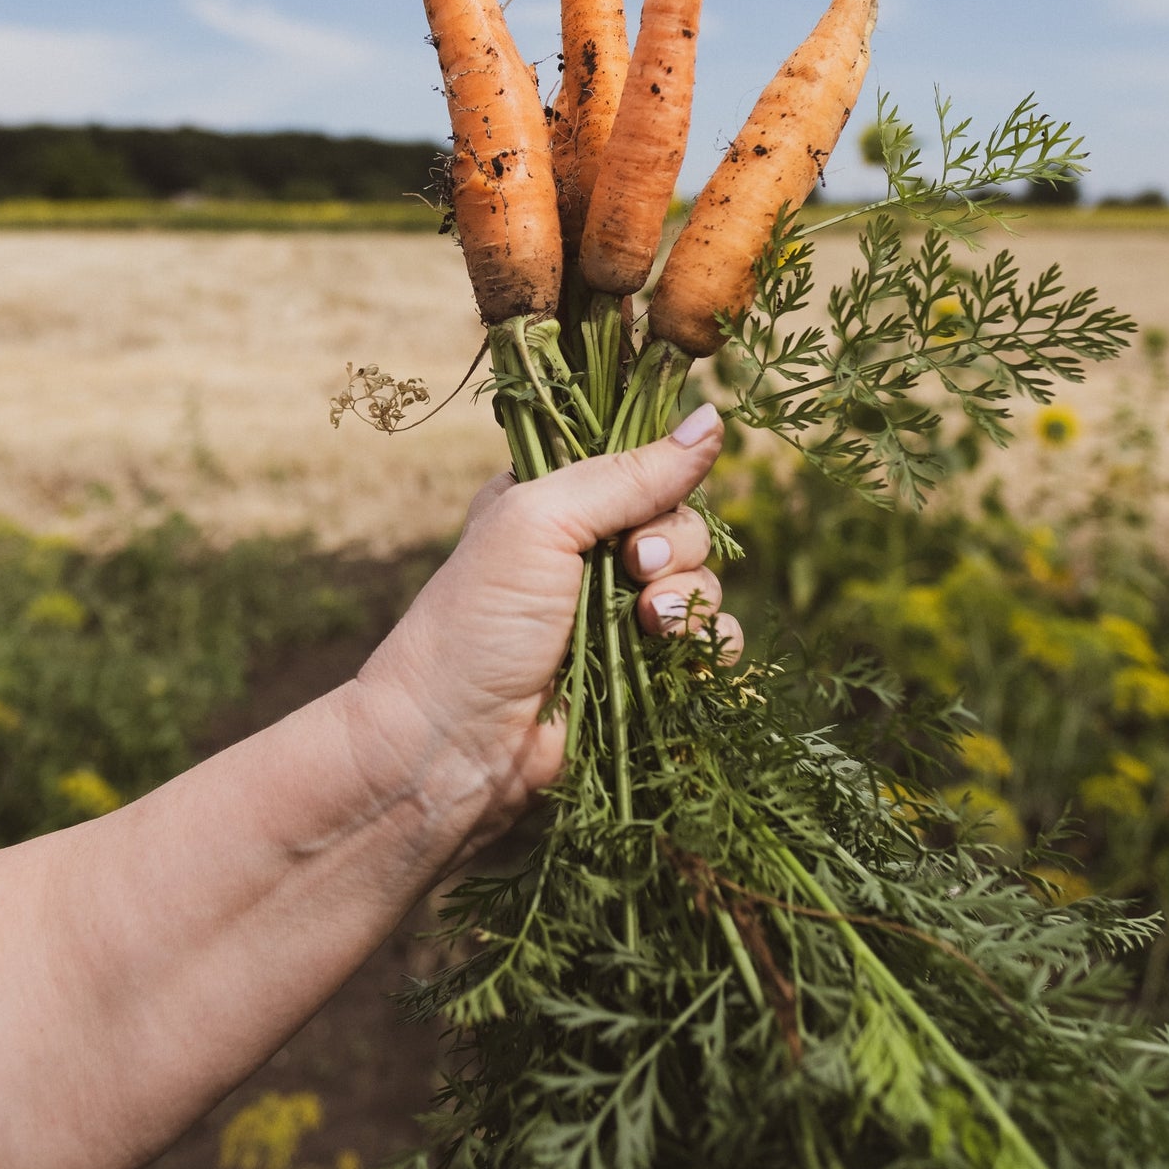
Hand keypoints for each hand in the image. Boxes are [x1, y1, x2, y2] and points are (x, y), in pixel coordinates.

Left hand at [351, 402, 737, 851]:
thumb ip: (628, 475)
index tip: (636, 516)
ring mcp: (619, 617)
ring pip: (702, 582)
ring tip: (650, 624)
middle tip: (635, 569)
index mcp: (557, 501)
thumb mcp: (541, 523)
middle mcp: (590, 553)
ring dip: (690, 598)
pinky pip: (711, 645)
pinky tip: (677, 657)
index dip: (658, 483)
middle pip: (682, 522)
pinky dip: (709, 647)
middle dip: (674, 546)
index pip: (641, 465)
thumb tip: (713, 420)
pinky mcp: (644, 676)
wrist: (454, 749)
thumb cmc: (478, 623)